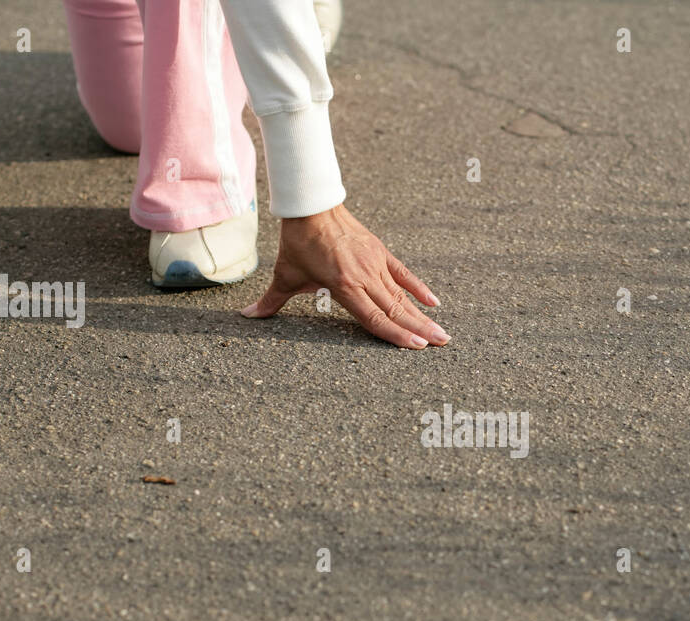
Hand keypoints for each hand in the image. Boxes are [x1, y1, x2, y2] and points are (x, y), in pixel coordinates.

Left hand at [241, 204, 446, 348]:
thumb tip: (247, 317)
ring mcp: (374, 263)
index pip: (374, 317)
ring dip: (422, 314)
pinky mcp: (379, 252)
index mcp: (343, 286)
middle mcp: (364, 276)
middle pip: (395, 309)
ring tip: (442, 331)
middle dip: (420, 328)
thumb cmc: (297, 242)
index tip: (417, 346)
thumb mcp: (284, 274)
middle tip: (442, 343)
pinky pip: (402, 274)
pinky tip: (434, 301)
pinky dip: (418, 288)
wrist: (311, 205)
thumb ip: (271, 301)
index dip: (396, 334)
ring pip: (402, 295)